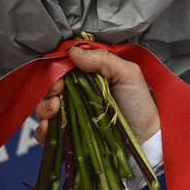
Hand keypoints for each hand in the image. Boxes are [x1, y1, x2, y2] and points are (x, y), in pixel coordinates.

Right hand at [33, 46, 159, 145]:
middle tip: (58, 93)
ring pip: (44, 108)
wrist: (146, 138)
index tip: (60, 78)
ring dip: (44, 107)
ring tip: (55, 110)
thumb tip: (72, 51)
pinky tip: (50, 127)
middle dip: (48, 90)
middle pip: (49, 88)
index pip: (62, 69)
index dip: (56, 71)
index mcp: (89, 77)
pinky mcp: (68, 136)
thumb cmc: (139, 105)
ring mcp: (71, 115)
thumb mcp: (128, 74)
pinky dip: (43, 130)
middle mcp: (77, 95)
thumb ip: (103, 59)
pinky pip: (45, 133)